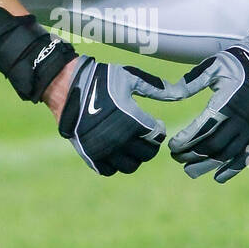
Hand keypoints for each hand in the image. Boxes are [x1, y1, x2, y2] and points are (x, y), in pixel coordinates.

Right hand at [55, 56, 172, 175]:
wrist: (66, 86)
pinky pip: (109, 170)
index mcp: (132, 120)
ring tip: (131, 144)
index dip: (159, 129)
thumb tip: (182, 92)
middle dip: (149, 144)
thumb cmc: (101, 78)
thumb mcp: (131, 77)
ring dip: (134, 157)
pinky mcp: (89, 155)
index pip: (157, 136)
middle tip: (145, 136)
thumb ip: (157, 88)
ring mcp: (103, 149)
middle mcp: (119, 139)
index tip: (155, 124)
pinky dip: (115, 164)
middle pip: (147, 154)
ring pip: (130, 166)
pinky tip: (115, 150)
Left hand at [167, 38, 248, 182]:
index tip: (172, 146)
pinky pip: (246, 157)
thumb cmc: (238, 62)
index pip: (202, 128)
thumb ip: (192, 82)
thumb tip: (169, 93)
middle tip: (176, 157)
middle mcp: (241, 118)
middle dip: (191, 154)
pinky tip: (218, 177)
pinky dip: (232, 169)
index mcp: (227, 101)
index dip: (186, 140)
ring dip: (206, 165)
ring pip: (227, 155)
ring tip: (189, 170)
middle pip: (213, 145)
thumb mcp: (214, 66)